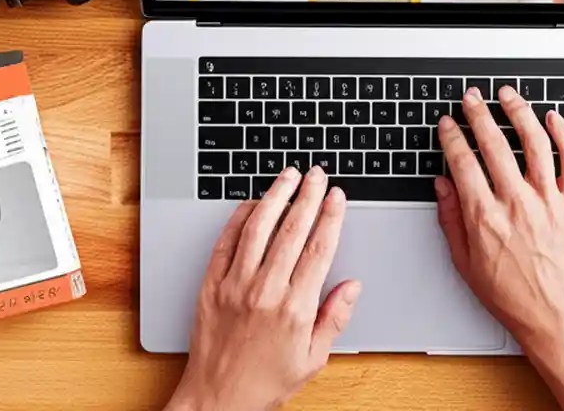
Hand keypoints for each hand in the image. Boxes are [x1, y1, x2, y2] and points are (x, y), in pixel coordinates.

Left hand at [167, 167, 360, 410]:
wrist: (217, 399)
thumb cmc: (265, 382)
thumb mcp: (313, 359)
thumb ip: (335, 318)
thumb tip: (352, 286)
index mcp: (295, 308)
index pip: (318, 249)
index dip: (330, 216)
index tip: (336, 195)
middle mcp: (265, 291)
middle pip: (292, 230)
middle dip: (307, 196)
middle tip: (317, 175)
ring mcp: (234, 285)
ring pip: (258, 227)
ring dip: (275, 196)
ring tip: (288, 176)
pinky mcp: (211, 284)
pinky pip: (226, 241)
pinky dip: (240, 217)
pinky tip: (253, 203)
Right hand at [434, 85, 563, 360]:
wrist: (554, 316)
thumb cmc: (510, 294)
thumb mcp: (465, 262)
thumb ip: (451, 219)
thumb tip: (442, 185)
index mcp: (485, 219)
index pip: (463, 164)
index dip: (452, 138)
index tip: (447, 125)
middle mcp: (516, 204)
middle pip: (494, 145)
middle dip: (478, 115)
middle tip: (471, 99)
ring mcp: (548, 202)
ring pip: (533, 143)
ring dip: (518, 113)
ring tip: (508, 96)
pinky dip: (563, 134)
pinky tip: (552, 118)